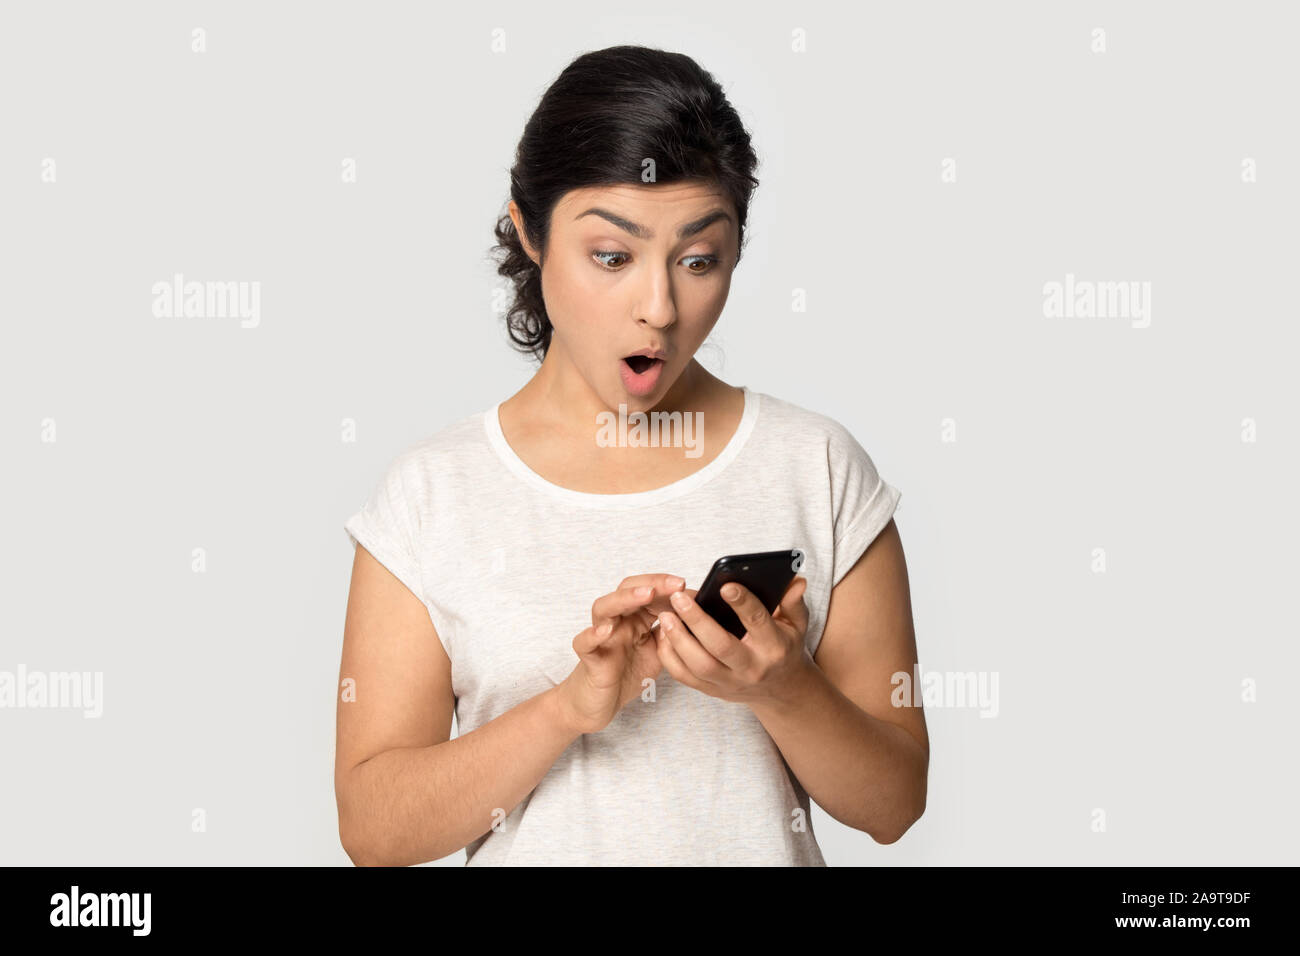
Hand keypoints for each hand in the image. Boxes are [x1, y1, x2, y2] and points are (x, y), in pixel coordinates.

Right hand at [554, 573, 685, 734]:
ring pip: (604, 608)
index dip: (666, 585)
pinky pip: (584, 643)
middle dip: (652, 584)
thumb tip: (694, 617)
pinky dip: (592, 635)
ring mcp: (602, 638)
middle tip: (676, 584)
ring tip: (646, 594)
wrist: (599, 702)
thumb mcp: (659, 652)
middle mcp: (617, 622)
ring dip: (625, 599)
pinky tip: (606, 630)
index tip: (687, 585)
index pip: (648, 590)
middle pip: (627, 590)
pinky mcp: (590, 658)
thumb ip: (671, 634)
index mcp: (635, 618)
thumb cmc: (627, 673)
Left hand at [654, 576, 812, 704]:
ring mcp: (730, 683)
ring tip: (666, 615)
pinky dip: (671, 657)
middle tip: (679, 598)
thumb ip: (793, 602)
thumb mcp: (797, 624)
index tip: (725, 585)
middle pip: (721, 646)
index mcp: (774, 646)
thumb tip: (796, 581)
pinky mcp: (713, 691)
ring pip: (700, 665)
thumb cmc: (783, 647)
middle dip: (697, 621)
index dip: (742, 603)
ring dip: (679, 640)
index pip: (757, 622)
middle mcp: (752, 667)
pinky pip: (686, 677)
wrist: (779, 689)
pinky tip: (663, 635)